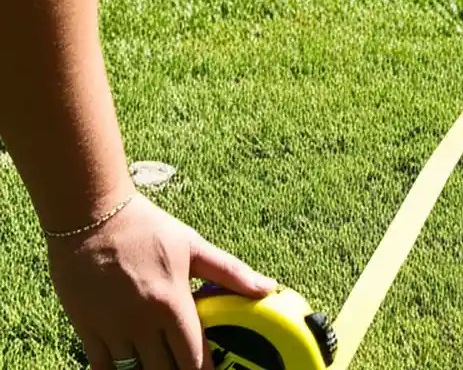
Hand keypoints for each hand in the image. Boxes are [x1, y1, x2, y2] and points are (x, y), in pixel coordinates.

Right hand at [45, 194, 276, 369]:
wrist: (90, 216)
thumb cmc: (147, 229)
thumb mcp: (193, 246)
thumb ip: (231, 271)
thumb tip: (268, 287)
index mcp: (172, 304)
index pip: (193, 358)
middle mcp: (141, 322)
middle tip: (187, 366)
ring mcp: (111, 328)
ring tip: (161, 364)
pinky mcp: (85, 327)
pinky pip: (101, 366)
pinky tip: (132, 366)